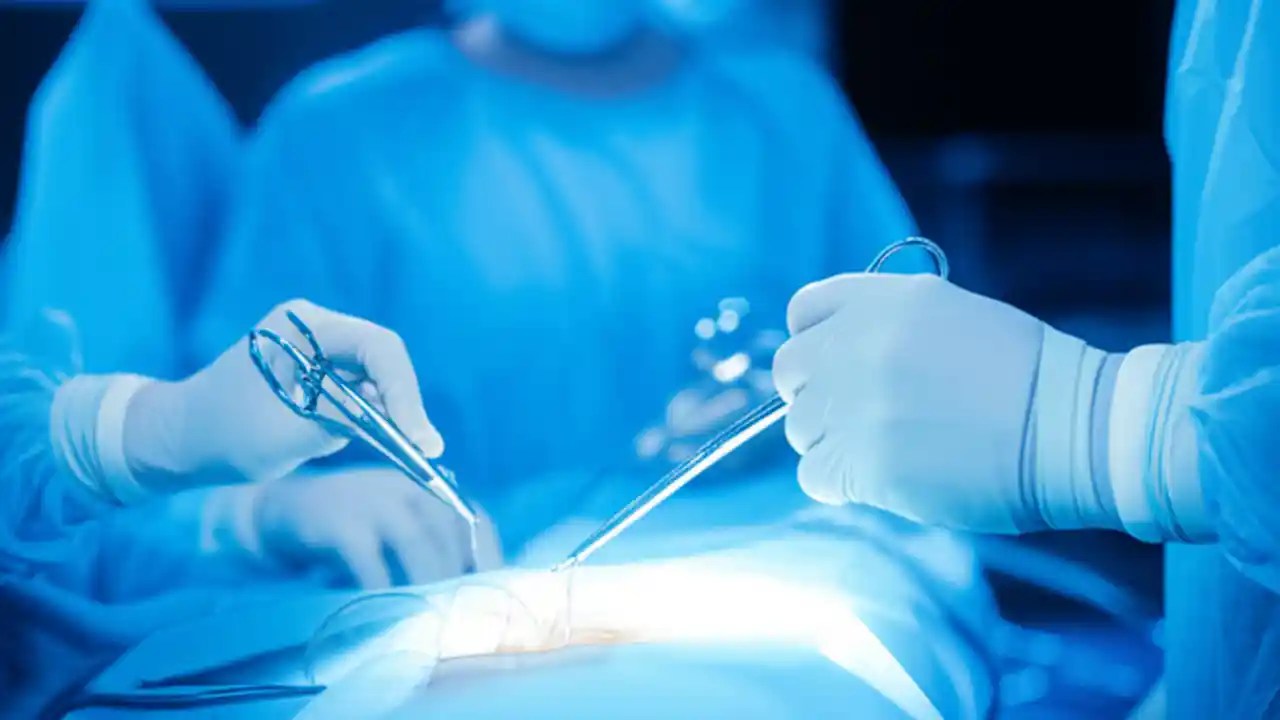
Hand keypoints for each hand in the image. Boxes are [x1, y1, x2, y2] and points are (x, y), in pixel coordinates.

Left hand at [125, 300, 442, 490]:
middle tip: (424, 449)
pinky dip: (377, 418)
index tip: (419, 438)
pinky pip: (362, 393)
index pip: (377, 348)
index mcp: (304, 326)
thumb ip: (349, 421)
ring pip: (377, 378)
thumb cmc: (225, 433)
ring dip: (393, 412)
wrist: (179, 440)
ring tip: (412, 450)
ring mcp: (320, 353)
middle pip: (383, 359)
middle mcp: (318, 329)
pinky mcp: (321, 378)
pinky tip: (390, 441)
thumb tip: (405, 428)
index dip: (404, 392)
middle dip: (404, 403)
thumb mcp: (291, 433)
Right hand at [249, 468, 501, 588]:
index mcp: (424, 485)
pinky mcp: (341, 523)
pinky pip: (372, 562)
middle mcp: (405, 486)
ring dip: (430, 584)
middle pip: (449, 532)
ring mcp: (372, 500)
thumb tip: (468, 587)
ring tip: (435, 617)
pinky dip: (384, 589)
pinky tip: (389, 610)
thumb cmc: (347, 528)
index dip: (488, 554)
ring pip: (418, 544)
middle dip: (460, 576)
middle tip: (464, 613)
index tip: (496, 589)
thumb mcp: (393, 525)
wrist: (277, 513)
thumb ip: (428, 543)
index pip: (472, 517)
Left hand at [772, 273, 1049, 532]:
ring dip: (832, 442)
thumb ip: (884, 325)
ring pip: (799, 428)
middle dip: (816, 394)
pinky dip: (839, 483)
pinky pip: (813, 476)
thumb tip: (836, 352)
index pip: (803, 312)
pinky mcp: (861, 463)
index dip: (815, 341)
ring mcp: (853, 405)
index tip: (835, 364)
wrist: (1069, 429)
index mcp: (882, 300)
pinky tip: (882, 478)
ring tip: (889, 448)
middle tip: (859, 415)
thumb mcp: (951, 315)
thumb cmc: (1025, 376)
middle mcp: (856, 345)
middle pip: (789, 371)